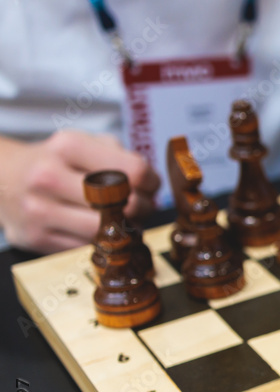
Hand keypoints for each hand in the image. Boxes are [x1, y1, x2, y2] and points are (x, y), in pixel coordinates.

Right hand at [0, 130, 159, 252]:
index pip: (133, 172)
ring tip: (122, 219)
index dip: (152, 182)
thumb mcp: (83, 143)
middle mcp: (48, 177)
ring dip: (124, 230)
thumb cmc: (53, 161)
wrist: (0, 176)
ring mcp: (38, 210)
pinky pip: (84, 248)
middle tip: (141, 206)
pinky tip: (98, 230)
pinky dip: (98, 242)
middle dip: (143, 208)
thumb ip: (119, 155)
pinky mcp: (34, 238)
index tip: (151, 186)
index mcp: (67, 147)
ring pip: (105, 232)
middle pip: (124, 205)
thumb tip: (150, 184)